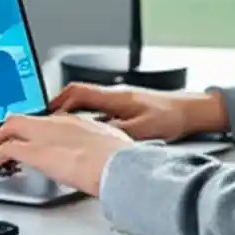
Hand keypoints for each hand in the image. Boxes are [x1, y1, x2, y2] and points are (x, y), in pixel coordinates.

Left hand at [0, 114, 133, 196]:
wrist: (116, 164)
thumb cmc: (119, 157)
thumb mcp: (112, 144)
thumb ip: (101, 146)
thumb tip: (103, 155)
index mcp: (78, 121)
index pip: (49, 120)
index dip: (38, 129)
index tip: (35, 136)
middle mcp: (58, 123)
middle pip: (25, 118)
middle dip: (11, 128)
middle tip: (6, 138)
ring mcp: (44, 136)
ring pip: (11, 127)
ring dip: (0, 138)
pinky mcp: (34, 152)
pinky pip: (7, 148)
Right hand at [49, 82, 227, 140]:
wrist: (192, 111)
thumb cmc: (172, 116)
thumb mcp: (142, 130)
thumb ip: (117, 135)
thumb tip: (95, 142)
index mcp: (116, 97)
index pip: (77, 92)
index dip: (56, 103)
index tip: (42, 114)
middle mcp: (116, 95)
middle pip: (77, 97)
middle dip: (58, 109)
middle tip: (43, 124)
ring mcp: (121, 101)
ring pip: (87, 104)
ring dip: (71, 114)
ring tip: (58, 130)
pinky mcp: (127, 109)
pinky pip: (99, 110)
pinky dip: (87, 120)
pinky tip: (86, 134)